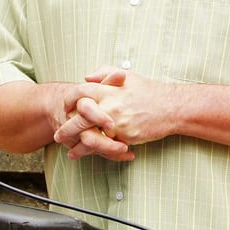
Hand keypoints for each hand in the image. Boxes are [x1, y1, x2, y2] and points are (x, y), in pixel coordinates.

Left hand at [56, 66, 172, 154]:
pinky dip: (97, 152)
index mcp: (108, 89)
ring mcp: (117, 122)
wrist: (171, 107)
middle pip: (80, 117)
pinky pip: (107, 146)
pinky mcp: (125, 136)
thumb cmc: (148, 91)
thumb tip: (85, 77)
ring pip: (91, 136)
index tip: (64, 109)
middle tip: (58, 136)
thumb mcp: (127, 76)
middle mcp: (110, 105)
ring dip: (78, 145)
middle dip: (67, 128)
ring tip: (70, 152)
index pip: (80, 92)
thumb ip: (104, 73)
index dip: (69, 101)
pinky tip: (91, 156)